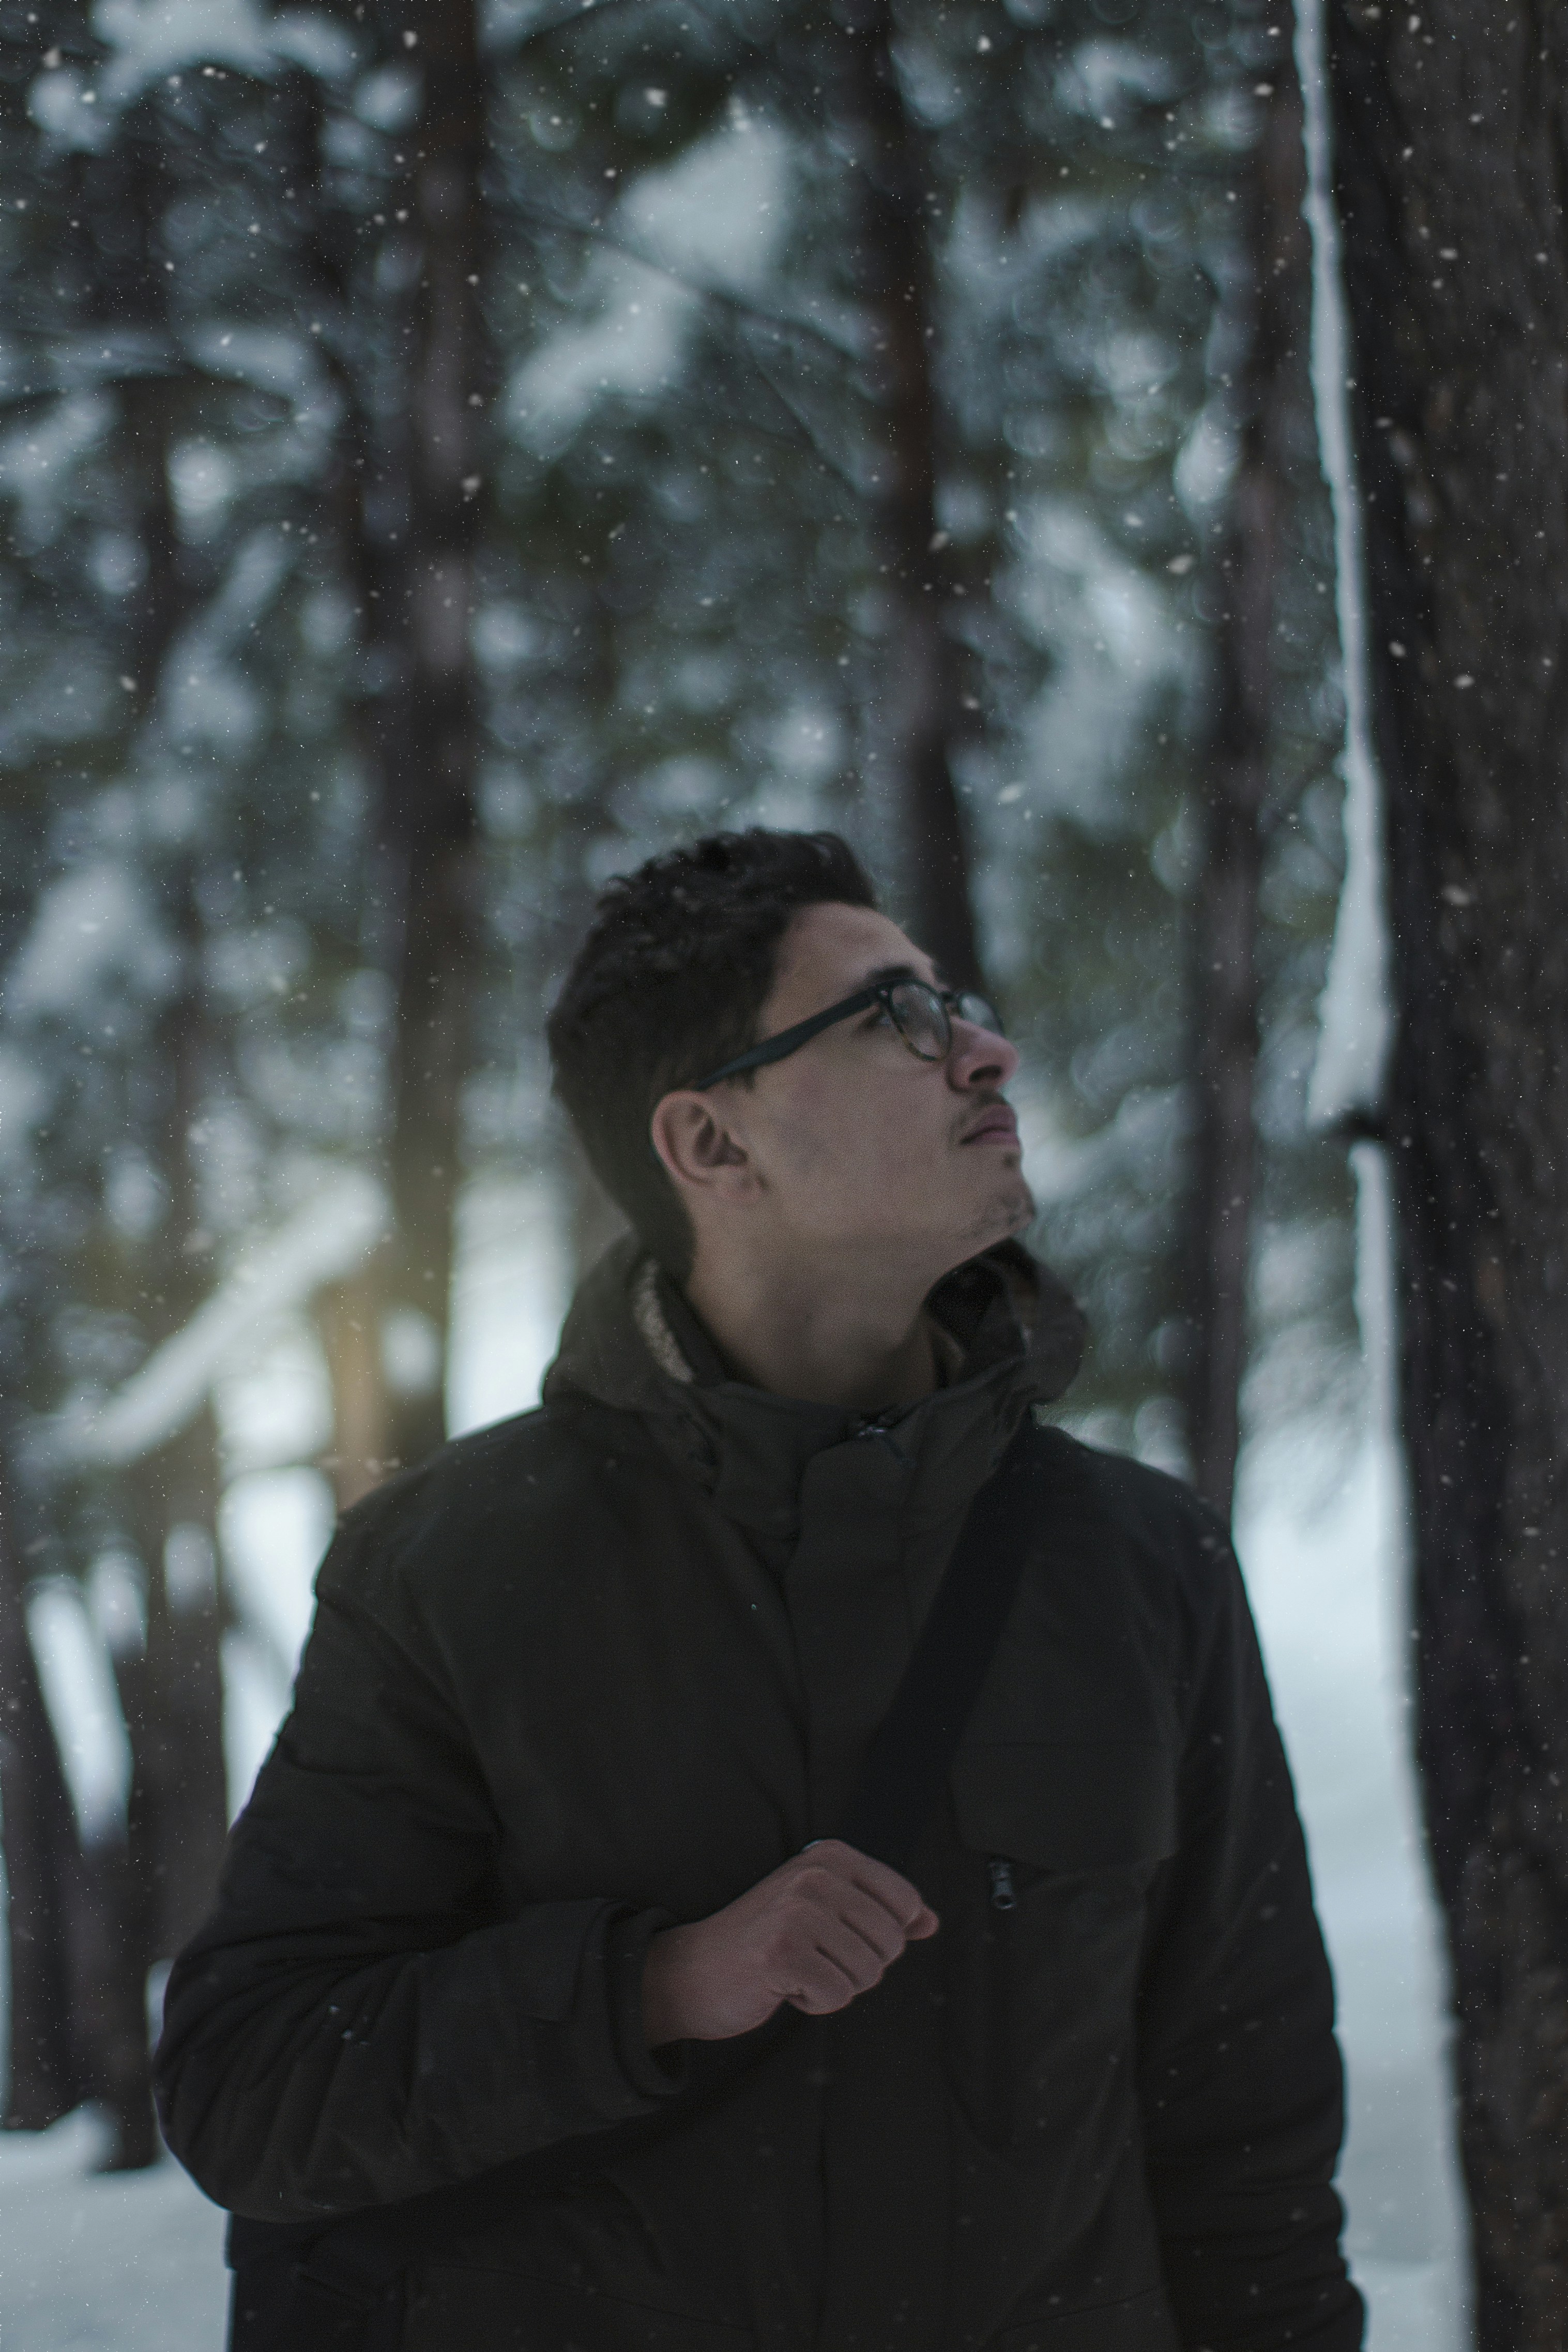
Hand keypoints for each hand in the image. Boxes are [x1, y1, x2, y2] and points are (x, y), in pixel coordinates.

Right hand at [641, 1840, 938, 2048]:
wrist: (695, 1970)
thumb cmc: (768, 1942)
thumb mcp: (827, 1911)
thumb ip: (881, 1912)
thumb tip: (931, 1921)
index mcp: (831, 1856)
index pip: (905, 1902)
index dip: (883, 1935)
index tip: (840, 1935)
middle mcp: (815, 1874)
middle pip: (890, 1944)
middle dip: (858, 1965)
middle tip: (813, 1957)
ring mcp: (797, 1912)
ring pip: (867, 1974)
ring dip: (835, 1984)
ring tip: (797, 1968)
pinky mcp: (781, 1953)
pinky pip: (837, 1996)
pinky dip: (814, 2003)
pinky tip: (784, 1985)